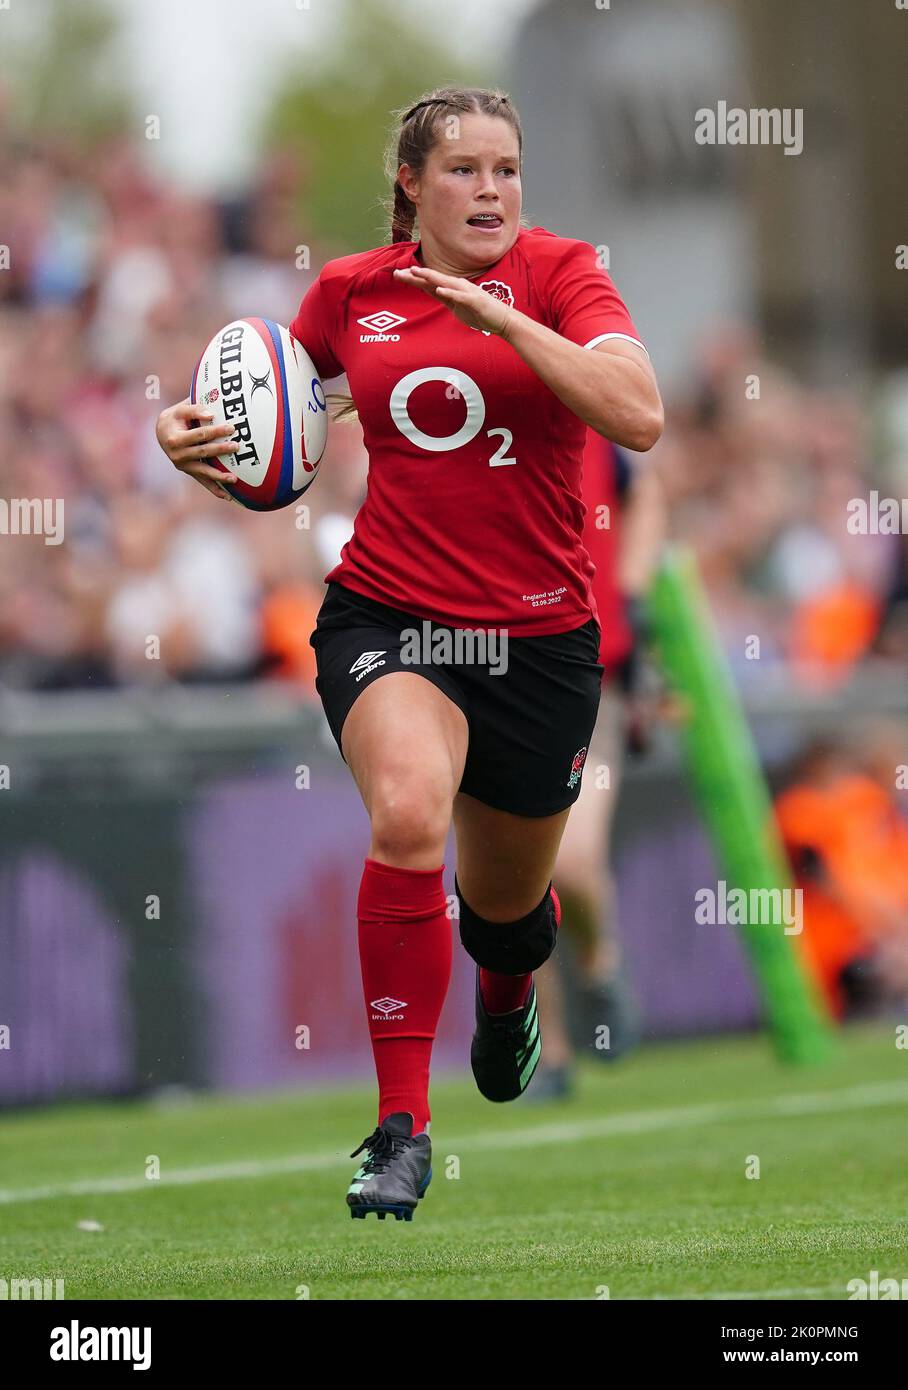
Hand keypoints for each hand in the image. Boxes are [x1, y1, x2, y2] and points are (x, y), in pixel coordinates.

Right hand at [155, 397, 239, 498]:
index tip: (231, 428)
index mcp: (175, 439)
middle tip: (237, 446)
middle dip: (220, 450)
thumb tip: (211, 415)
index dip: (216, 431)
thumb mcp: (180, 410)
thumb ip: (195, 409)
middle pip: (203, 452)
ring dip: (219, 476)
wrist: (161, 432)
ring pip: (203, 472)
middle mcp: (177, 455)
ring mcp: (183, 465)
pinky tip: (228, 496)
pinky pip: (203, 482)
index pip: (199, 435)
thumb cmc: (174, 418)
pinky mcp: (188, 471)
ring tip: (234, 479)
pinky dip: (215, 489)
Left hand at [392, 265, 514, 337]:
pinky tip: (439, 289)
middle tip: (397, 272)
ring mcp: (466, 292)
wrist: (501, 320)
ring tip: (415, 273)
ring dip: (430, 277)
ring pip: (445, 283)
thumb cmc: (480, 313)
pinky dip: (449, 292)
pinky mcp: (475, 301)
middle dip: (415, 275)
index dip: (413, 278)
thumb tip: (434, 292)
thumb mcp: (457, 306)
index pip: (429, 282)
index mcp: (452, 289)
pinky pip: (460, 296)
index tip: (398, 275)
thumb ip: (446, 298)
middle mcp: (458, 286)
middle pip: (433, 279)